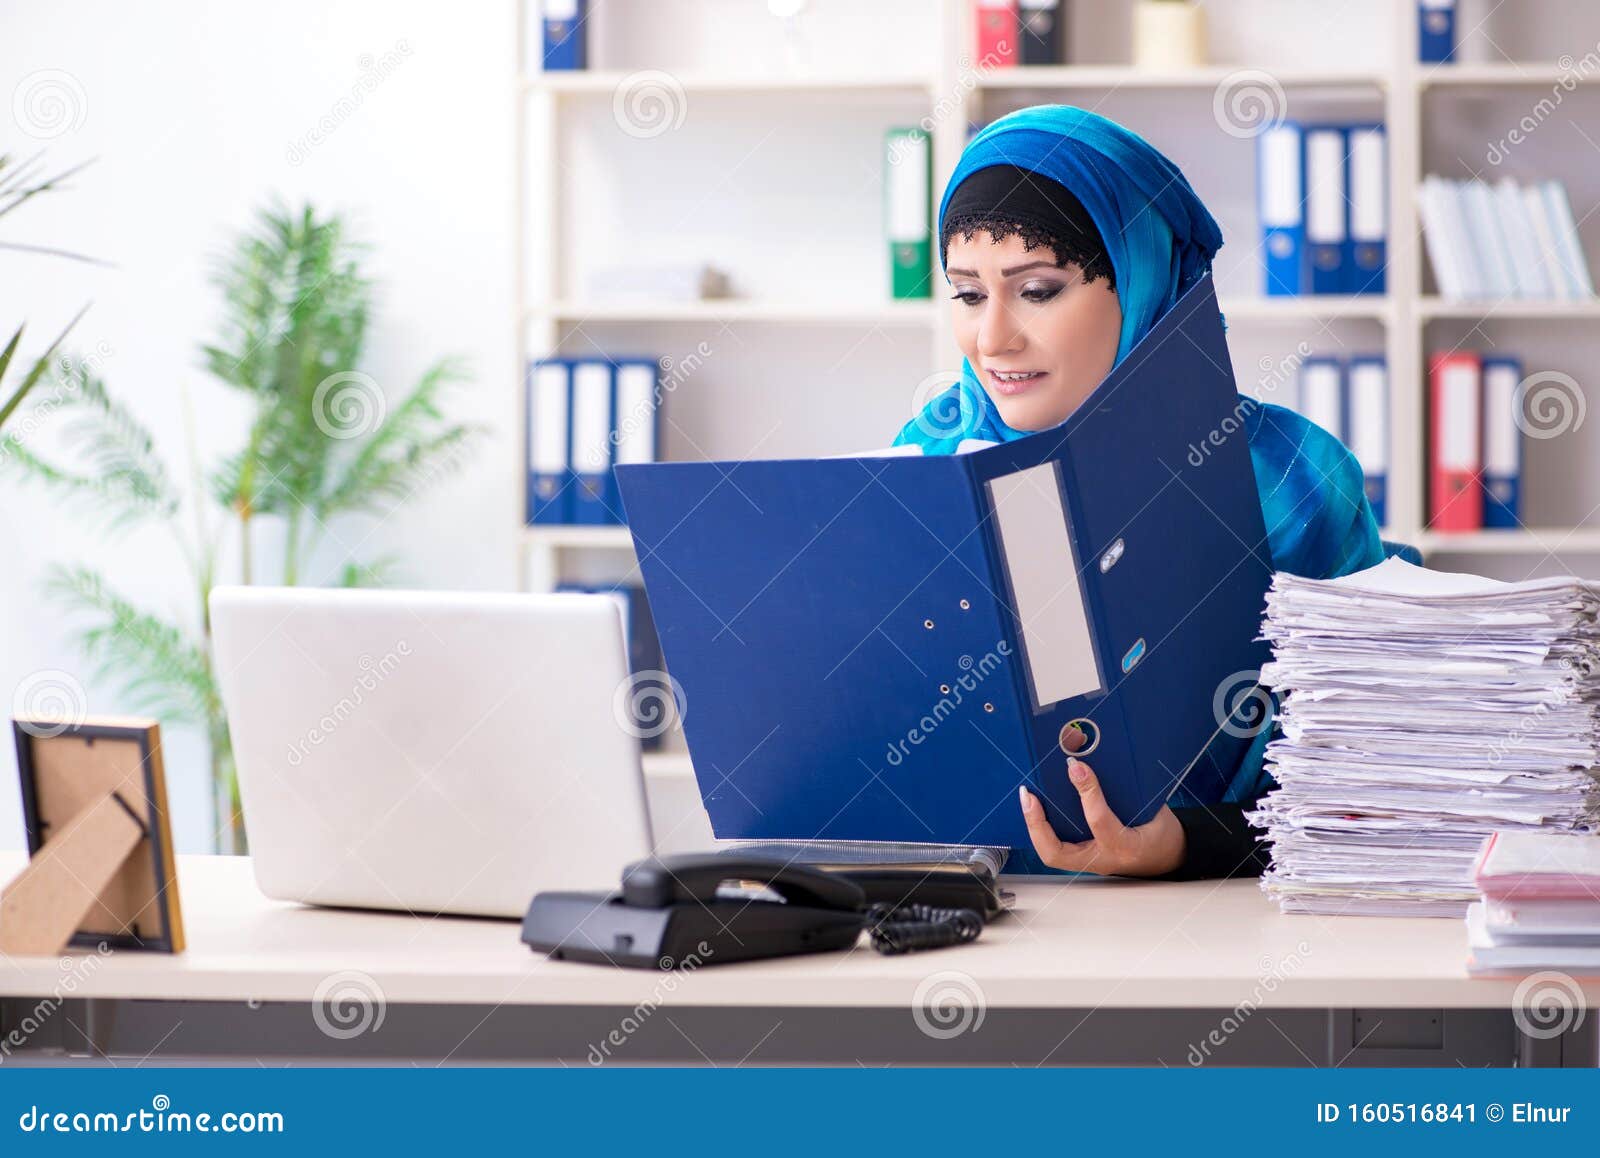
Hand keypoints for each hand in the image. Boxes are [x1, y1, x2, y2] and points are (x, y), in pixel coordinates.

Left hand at [1018, 757, 1185, 876]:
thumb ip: (1125, 792)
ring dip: (1035, 825)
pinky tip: (1038, 807)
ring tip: (1028, 796)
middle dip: (1037, 823)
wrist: (1167, 858)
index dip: (1087, 792)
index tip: (1076, 767)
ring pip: (1050, 852)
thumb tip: (1090, 764)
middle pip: (1057, 852)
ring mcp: (1089, 863)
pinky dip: (1044, 828)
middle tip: (1029, 795)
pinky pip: (1057, 847)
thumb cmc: (1159, 833)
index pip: (1099, 821)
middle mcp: (1102, 859)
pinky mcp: (1083, 859)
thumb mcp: (1153, 812)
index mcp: (1126, 846)